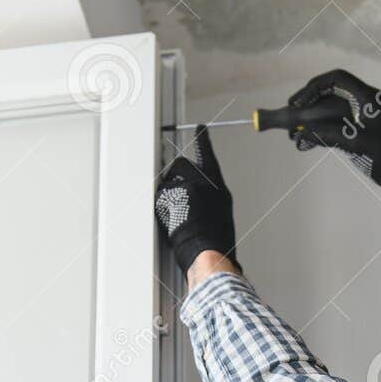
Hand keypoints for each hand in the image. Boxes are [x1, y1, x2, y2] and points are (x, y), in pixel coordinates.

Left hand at [155, 126, 238, 274]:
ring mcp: (191, 186)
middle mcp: (207, 183)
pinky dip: (161, 207)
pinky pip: (161, 196)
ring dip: (166, 196)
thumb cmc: (215, 244)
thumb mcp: (220, 217)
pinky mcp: (177, 193)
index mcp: (220, 189)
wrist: (209, 252)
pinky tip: (170, 221)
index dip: (203, 142)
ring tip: (175, 217)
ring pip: (168, 182)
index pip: (210, 158)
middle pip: (182, 165)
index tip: (199, 129)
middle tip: (171, 193)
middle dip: (173, 177)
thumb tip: (197, 200)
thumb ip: (208, 202)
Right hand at [286, 69, 380, 207]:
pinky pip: (337, 126)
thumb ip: (329, 135)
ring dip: (313, 120)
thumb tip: (302, 131)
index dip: (313, 87)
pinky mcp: (362, 133)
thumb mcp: (358, 145)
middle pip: (331, 94)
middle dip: (308, 105)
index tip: (297, 102)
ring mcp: (364, 118)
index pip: (336, 79)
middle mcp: (366, 103)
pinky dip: (322, 131)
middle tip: (290, 118)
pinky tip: (308, 141)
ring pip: (332, 111)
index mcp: (369, 98)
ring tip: (295, 134)